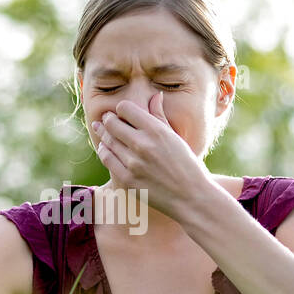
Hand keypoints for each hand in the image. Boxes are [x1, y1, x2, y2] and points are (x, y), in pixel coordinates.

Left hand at [92, 91, 211, 221]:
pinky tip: (104, 148)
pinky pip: (107, 159)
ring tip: (102, 130)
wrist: (191, 197)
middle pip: (112, 123)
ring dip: (103, 134)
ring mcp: (133, 163)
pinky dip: (103, 151)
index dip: (122, 109)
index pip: (125, 108)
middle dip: (108, 119)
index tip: (122, 112)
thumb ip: (160, 116)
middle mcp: (143, 145)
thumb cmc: (187, 165)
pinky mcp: (128, 180)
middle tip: (106, 119)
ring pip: (107, 141)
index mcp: (156, 131)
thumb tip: (155, 96)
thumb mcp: (175, 137)